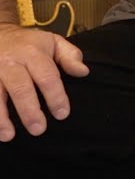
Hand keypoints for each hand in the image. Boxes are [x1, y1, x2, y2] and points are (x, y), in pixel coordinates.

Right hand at [0, 24, 89, 140]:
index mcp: (33, 53)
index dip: (55, 97)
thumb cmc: (29, 43)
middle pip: (21, 88)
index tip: (62, 114)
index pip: (47, 77)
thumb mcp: (53, 42)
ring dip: (1, 117)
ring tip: (8, 135)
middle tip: (38, 130)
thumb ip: (70, 56)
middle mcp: (11, 62)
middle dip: (29, 111)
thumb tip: (83, 72)